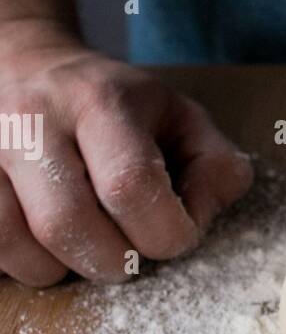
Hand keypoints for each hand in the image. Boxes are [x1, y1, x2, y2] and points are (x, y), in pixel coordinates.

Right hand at [0, 20, 251, 284]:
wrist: (32, 65)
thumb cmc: (117, 107)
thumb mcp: (184, 119)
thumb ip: (217, 167)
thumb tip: (202, 213)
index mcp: (100, 102)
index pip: (130, 185)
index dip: (164, 233)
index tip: (173, 234)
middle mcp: (32, 119)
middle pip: (66, 224)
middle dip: (110, 261)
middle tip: (127, 254)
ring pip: (13, 243)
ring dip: (57, 268)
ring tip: (80, 244)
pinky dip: (19, 262)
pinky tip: (42, 244)